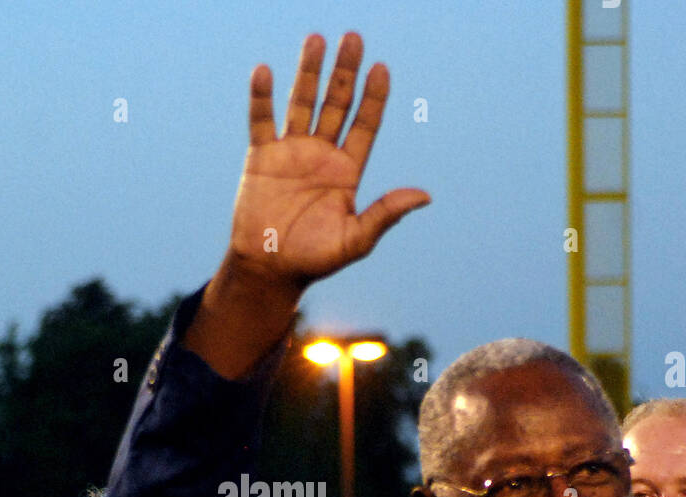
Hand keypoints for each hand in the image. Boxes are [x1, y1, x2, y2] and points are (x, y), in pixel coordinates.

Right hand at [227, 32, 428, 288]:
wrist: (270, 270)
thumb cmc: (315, 260)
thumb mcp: (356, 240)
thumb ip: (386, 214)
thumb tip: (425, 196)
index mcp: (347, 170)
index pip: (364, 124)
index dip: (373, 97)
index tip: (381, 69)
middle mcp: (321, 154)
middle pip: (336, 103)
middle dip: (345, 72)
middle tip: (353, 38)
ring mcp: (291, 151)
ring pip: (302, 103)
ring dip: (308, 72)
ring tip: (316, 39)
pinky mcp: (261, 157)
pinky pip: (262, 121)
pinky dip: (261, 97)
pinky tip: (264, 71)